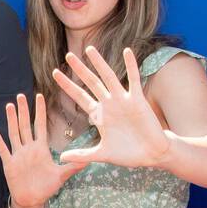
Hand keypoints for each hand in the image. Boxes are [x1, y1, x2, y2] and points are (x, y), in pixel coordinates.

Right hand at [0, 93, 85, 207]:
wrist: (32, 200)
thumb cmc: (46, 187)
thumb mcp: (61, 176)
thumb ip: (72, 167)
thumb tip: (88, 161)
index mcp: (41, 148)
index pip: (40, 125)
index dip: (40, 111)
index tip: (39, 96)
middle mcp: (28, 149)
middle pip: (25, 125)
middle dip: (24, 110)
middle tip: (21, 95)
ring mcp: (18, 155)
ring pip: (14, 133)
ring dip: (11, 120)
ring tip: (9, 106)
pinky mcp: (9, 164)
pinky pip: (3, 149)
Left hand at [51, 46, 171, 168]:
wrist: (151, 154)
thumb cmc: (128, 154)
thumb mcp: (102, 154)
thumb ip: (82, 154)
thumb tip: (61, 158)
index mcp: (99, 115)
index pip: (80, 97)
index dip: (68, 86)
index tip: (54, 74)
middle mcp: (109, 104)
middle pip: (91, 82)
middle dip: (80, 69)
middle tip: (68, 55)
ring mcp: (123, 100)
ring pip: (109, 77)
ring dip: (100, 63)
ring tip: (89, 49)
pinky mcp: (137, 100)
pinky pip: (134, 80)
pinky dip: (131, 65)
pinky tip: (127, 51)